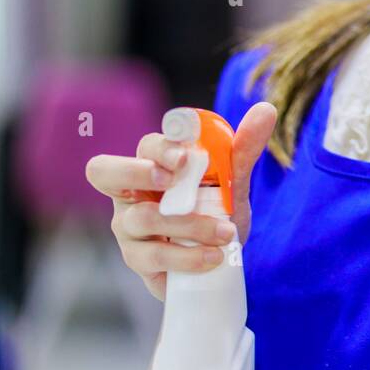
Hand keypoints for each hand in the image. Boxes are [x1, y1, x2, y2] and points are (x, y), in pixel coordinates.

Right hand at [86, 101, 276, 300]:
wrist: (223, 260)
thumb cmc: (217, 211)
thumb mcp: (232, 181)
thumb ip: (244, 148)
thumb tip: (266, 109)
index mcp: (152, 164)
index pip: (144, 146)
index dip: (160, 148)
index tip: (186, 157)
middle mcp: (130, 192)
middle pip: (103, 171)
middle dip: (135, 172)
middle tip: (172, 182)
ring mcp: (128, 227)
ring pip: (142, 218)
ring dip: (189, 224)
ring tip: (226, 233)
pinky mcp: (137, 260)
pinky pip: (153, 256)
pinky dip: (187, 257)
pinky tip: (214, 257)